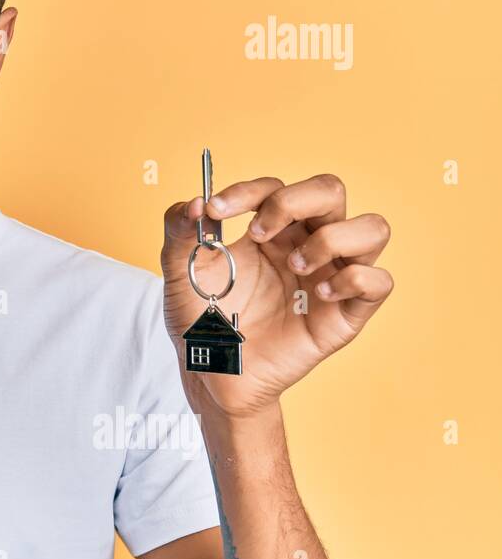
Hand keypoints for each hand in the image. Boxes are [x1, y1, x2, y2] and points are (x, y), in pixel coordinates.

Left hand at [160, 173, 392, 418]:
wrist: (209, 370)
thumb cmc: (200, 319)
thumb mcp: (178, 271)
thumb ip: (178, 229)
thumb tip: (195, 201)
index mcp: (270, 230)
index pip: (276, 187)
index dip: (248, 191)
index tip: (214, 210)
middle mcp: (305, 245)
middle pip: (330, 191)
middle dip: (294, 202)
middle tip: (259, 235)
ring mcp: (330, 277)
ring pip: (372, 228)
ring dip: (332, 239)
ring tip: (296, 267)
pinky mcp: (345, 315)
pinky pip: (380, 282)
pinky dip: (355, 279)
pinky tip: (318, 295)